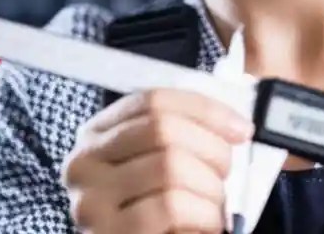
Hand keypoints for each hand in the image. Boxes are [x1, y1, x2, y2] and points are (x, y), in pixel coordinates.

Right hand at [60, 89, 253, 233]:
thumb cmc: (155, 223)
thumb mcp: (155, 175)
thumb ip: (176, 143)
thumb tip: (233, 127)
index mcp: (95, 137)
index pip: (152, 102)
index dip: (204, 110)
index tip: (239, 129)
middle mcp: (84, 163)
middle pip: (163, 129)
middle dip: (211, 151)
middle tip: (225, 176)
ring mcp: (90, 200)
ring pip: (170, 166)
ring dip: (210, 190)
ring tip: (212, 209)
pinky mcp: (107, 233)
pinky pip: (171, 206)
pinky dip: (203, 215)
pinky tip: (205, 226)